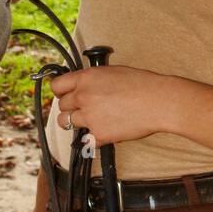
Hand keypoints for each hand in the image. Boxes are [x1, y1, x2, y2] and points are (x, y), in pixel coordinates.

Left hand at [48, 65, 180, 145]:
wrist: (156, 101)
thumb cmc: (140, 84)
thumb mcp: (111, 72)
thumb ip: (92, 80)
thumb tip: (83, 86)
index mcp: (85, 78)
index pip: (56, 86)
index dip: (59, 91)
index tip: (63, 94)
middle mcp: (83, 97)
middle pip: (61, 106)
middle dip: (69, 107)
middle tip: (80, 108)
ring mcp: (89, 117)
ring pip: (67, 123)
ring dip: (76, 122)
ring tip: (90, 119)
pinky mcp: (98, 135)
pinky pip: (87, 139)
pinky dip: (94, 137)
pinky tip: (106, 129)